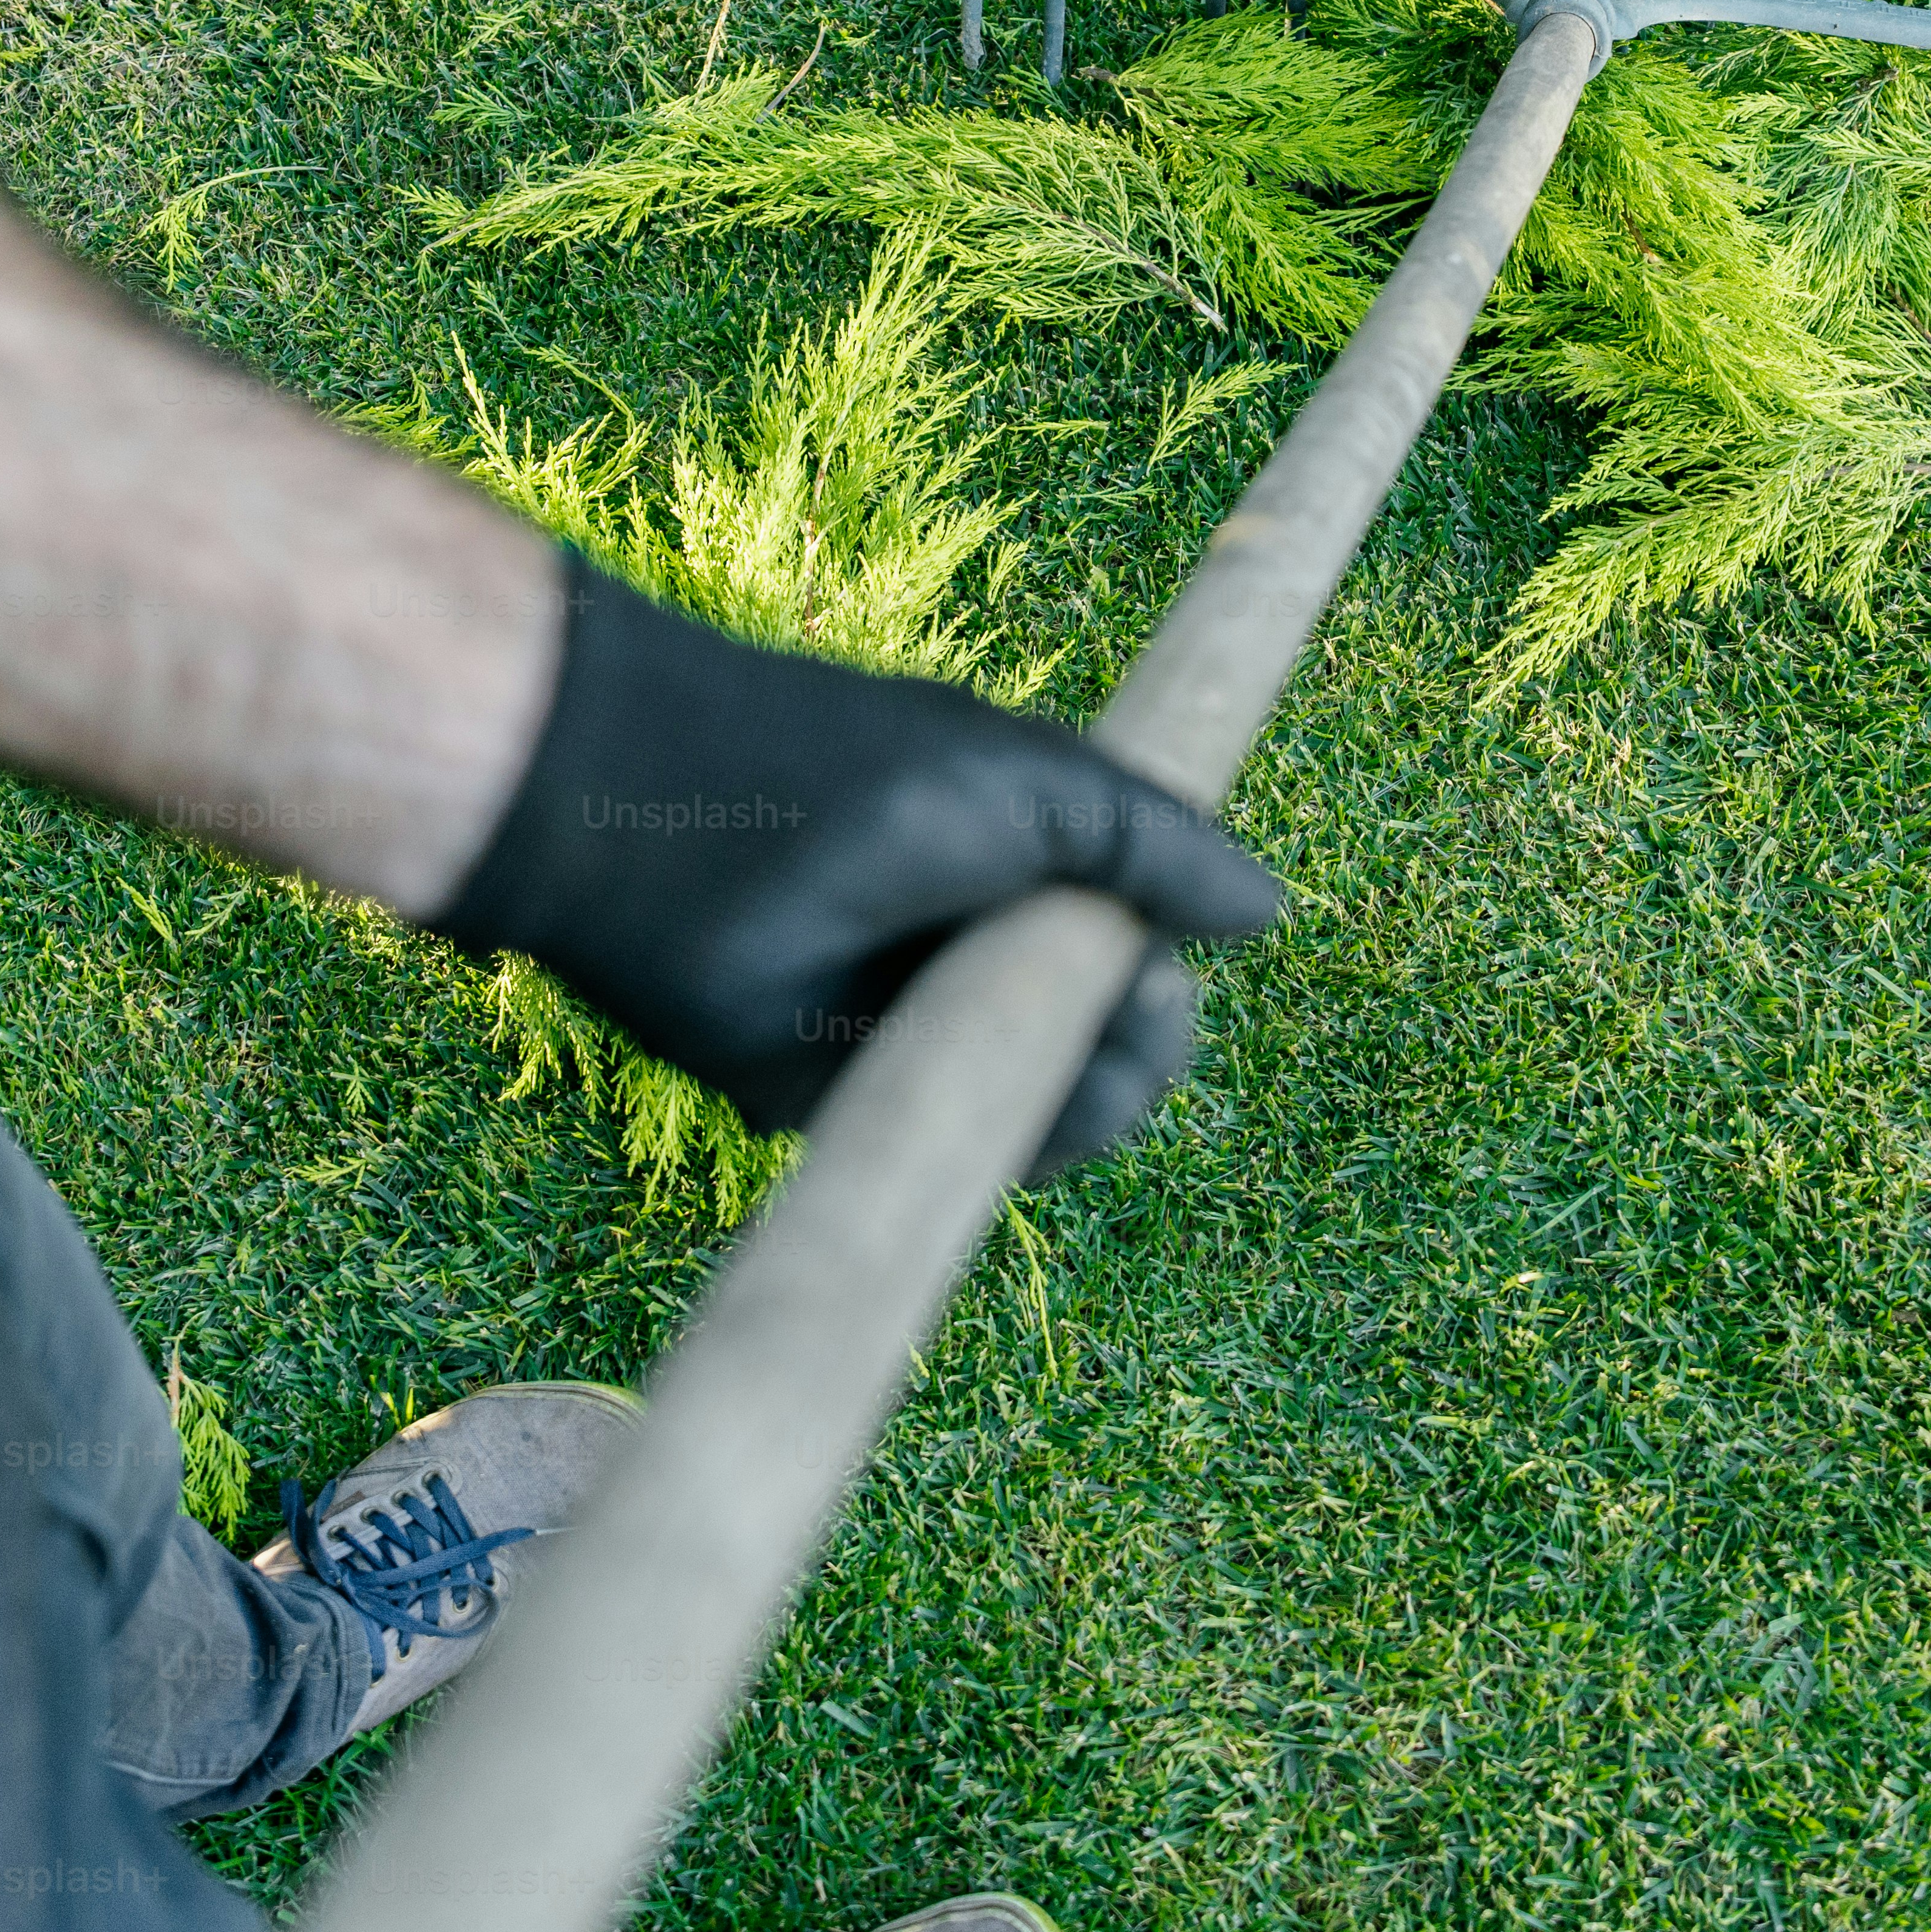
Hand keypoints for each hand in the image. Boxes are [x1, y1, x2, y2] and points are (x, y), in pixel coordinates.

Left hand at [432, 553, 1281, 1173]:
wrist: (662, 825)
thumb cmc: (851, 776)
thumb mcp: (1038, 788)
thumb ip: (1155, 845)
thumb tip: (1268, 913)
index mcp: (1017, 874)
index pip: (1138, 958)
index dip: (1162, 976)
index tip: (1160, 960)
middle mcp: (968, 958)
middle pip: (1112, 1050)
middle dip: (1137, 1044)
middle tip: (1113, 1008)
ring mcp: (908, 1036)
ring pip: (1049, 1115)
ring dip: (1083, 1100)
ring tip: (1046, 1042)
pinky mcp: (840, 1101)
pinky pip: (953, 1155)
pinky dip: (998, 1142)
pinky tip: (996, 1100)